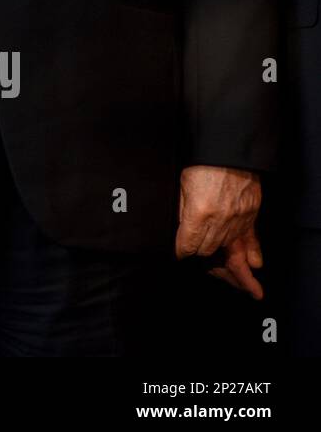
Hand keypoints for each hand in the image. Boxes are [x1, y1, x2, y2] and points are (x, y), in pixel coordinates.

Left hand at [175, 165, 263, 297]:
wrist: (229, 152)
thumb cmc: (202, 165)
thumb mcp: (181, 185)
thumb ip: (181, 210)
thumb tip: (179, 229)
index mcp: (199, 214)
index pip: (187, 245)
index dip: (181, 251)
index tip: (179, 254)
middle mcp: (220, 221)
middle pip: (207, 250)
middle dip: (199, 254)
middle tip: (195, 257)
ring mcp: (238, 220)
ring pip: (228, 249)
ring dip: (224, 259)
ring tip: (232, 279)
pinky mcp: (250, 216)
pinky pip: (251, 240)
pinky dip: (251, 254)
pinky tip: (253, 265)